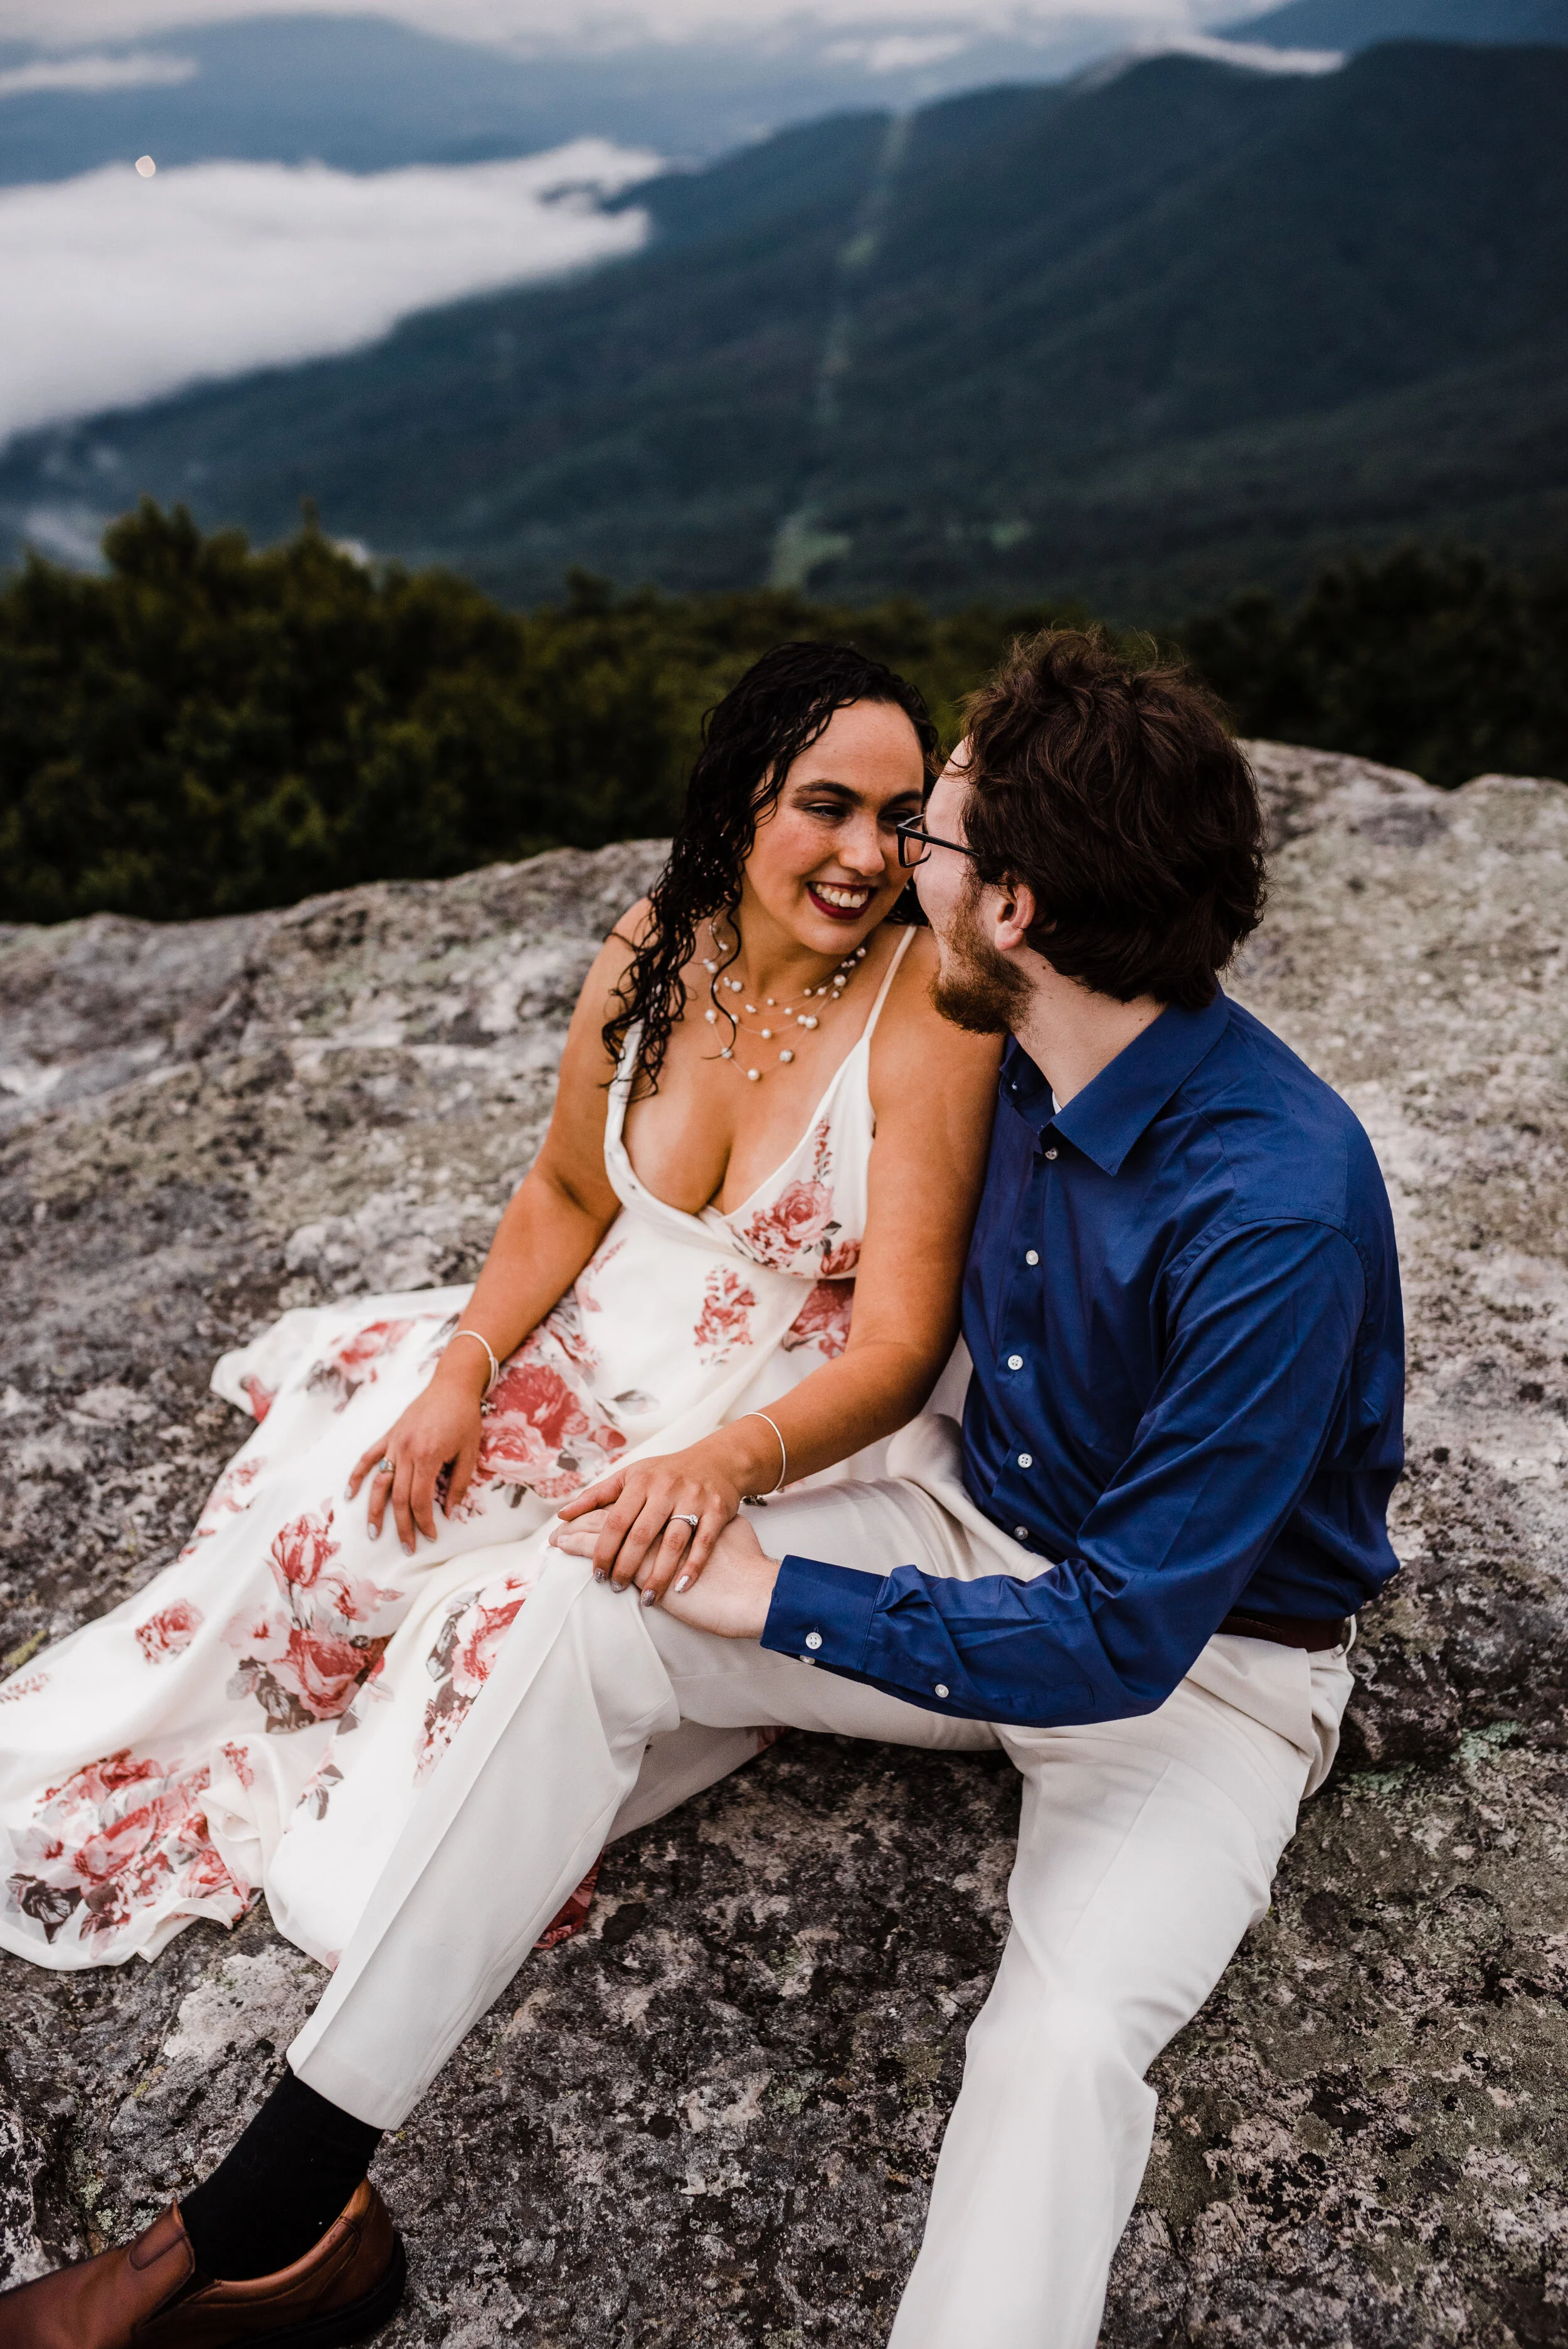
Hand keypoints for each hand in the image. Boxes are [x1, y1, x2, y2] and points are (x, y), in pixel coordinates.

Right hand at [347, 1370, 484, 1553]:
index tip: (431, 1536)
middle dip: (402, 1526)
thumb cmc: (465, 1418)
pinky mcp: (389, 1436)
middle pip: (399, 1498)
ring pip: (379, 1483)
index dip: (424, 1522)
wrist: (452, 1385)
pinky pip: (368, 1458)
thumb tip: (449, 1513)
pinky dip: (357, 1476)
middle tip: (407, 1548)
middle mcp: (406, 1452)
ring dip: (374, 1510)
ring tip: (373, 1533)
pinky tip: (350, 1494)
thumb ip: (458, 1485)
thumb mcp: (470, 1453)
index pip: (420, 1500)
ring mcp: (394, 1444)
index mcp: (428, 1457)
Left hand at [555, 1441, 745, 1599]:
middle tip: (614, 1589)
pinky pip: (704, 1543)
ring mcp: (694, 1499)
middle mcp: (667, 1489)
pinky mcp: (718, 1510)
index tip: (595, 1574)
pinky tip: (680, 1588)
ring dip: (658, 1574)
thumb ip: (596, 1496)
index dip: (603, 1549)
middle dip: (625, 1565)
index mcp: (642, 1481)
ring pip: (673, 1542)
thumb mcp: (630, 1477)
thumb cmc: (666, 1474)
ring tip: (646, 1599)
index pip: (615, 1520)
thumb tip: (561, 1514)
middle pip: (641, 1534)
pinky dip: (693, 1566)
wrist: (720, 1461)